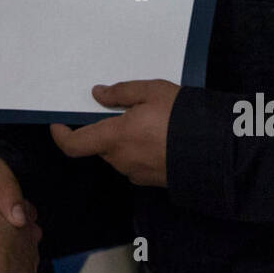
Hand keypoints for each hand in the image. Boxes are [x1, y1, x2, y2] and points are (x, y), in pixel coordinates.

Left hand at [50, 79, 178, 186]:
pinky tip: (158, 138)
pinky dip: (138, 150)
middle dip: (105, 130)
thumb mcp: (151, 91)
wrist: (216, 151)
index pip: (74, 145)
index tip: (58, 123)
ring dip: (124, 140)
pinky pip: (135, 163)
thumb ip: (120, 93)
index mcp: (114, 138)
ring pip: (118, 154)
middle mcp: (120, 159)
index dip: (61, 135)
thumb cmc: (181, 117)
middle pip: (99, 146)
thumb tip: (97, 94)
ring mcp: (136, 173)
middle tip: (124, 111)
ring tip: (148, 121)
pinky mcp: (151, 181)